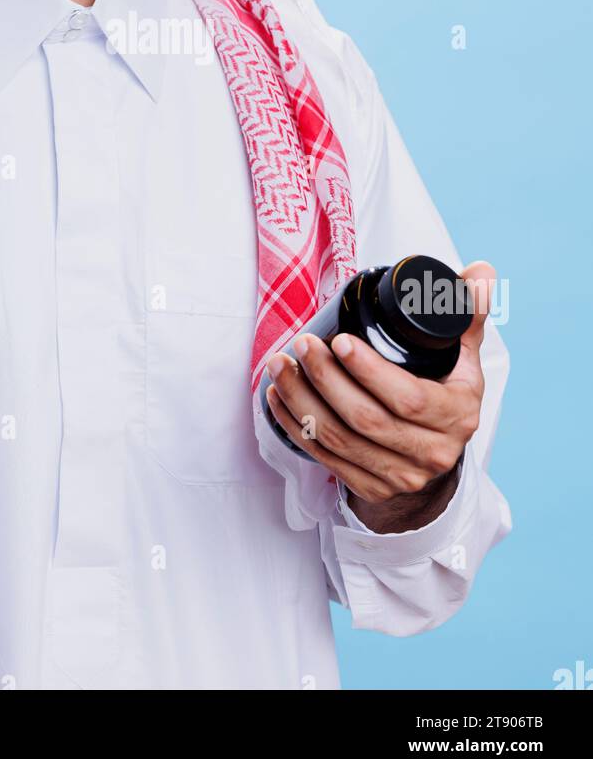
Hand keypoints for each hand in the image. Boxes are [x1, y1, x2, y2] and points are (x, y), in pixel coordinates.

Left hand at [265, 261, 494, 527]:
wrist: (438, 458)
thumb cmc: (446, 394)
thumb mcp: (464, 358)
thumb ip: (468, 313)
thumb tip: (481, 271)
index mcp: (456, 416)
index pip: (409, 398)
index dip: (370, 371)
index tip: (339, 339)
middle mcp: (431, 452)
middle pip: (366, 419)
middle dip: (326, 379)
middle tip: (302, 343)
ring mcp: (399, 475)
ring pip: (339, 439)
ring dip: (301, 400)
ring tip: (280, 364)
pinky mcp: (370, 487)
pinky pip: (324, 457)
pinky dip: (295, 426)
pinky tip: (277, 398)